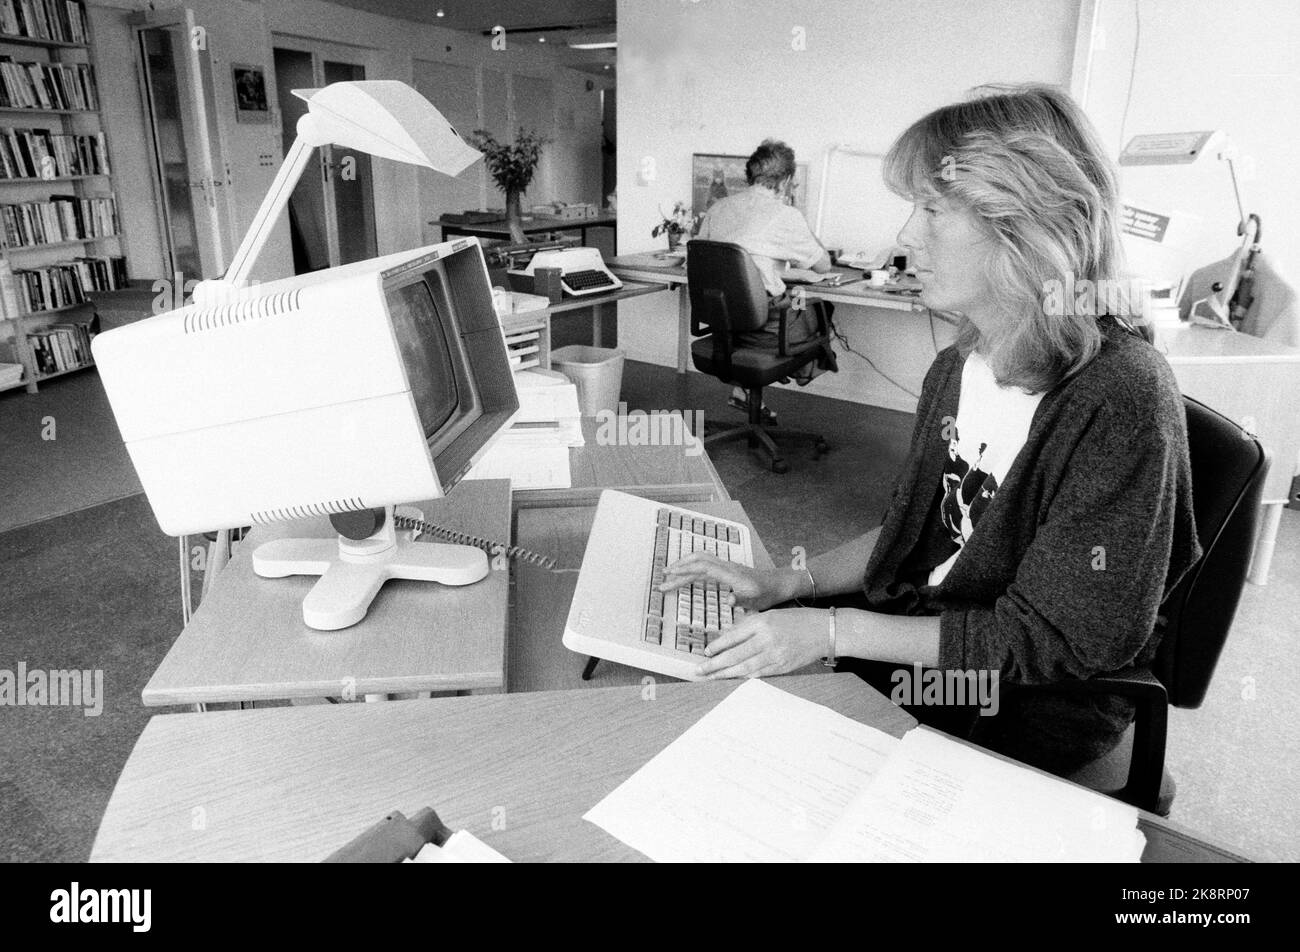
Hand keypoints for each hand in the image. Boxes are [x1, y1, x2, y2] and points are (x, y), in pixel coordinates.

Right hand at [659, 554, 795, 611]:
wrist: (778, 584)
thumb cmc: (767, 594)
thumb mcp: (756, 601)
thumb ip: (742, 600)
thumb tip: (728, 599)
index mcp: (729, 573)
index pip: (702, 567)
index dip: (684, 570)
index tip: (670, 575)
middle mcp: (725, 566)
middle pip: (697, 561)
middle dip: (679, 567)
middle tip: (663, 576)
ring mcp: (725, 566)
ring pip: (700, 560)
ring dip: (684, 564)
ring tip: (670, 573)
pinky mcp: (726, 569)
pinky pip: (705, 564)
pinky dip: (692, 567)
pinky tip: (687, 574)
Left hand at [696, 608, 826, 678]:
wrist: (824, 631)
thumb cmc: (797, 620)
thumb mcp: (771, 615)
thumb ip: (750, 626)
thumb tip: (728, 638)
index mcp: (762, 622)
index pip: (733, 636)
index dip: (717, 646)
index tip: (706, 652)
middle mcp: (767, 639)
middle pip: (734, 655)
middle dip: (714, 664)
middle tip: (699, 670)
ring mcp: (775, 656)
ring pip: (744, 668)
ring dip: (725, 674)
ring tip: (711, 678)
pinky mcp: (782, 667)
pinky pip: (759, 674)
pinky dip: (744, 677)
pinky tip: (733, 678)